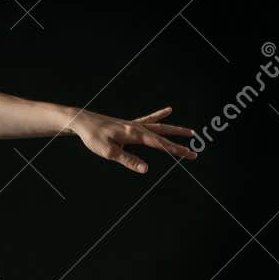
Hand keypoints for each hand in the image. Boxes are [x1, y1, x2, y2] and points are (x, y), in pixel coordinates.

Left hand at [73, 105, 197, 174]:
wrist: (83, 121)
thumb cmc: (94, 137)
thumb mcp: (109, 152)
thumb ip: (129, 160)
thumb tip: (146, 169)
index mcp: (135, 134)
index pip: (161, 144)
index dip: (177, 150)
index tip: (192, 154)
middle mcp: (137, 127)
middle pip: (164, 135)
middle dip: (180, 143)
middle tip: (195, 150)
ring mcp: (134, 124)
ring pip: (160, 127)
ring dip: (174, 130)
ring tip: (190, 132)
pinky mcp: (129, 124)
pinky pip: (148, 120)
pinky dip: (159, 116)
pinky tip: (168, 110)